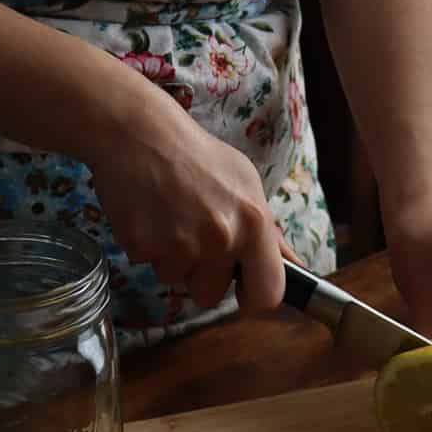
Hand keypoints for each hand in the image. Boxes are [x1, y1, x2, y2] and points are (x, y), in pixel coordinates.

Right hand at [82, 77, 284, 315]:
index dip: (254, 298)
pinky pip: (149, 265)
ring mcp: (179, 245)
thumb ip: (268, 231)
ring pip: (177, 281)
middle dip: (203, 276)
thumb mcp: (246, 183)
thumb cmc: (197, 156)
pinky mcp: (142, 246)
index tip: (243, 291)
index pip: (268, 293)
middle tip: (195, 238)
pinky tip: (150, 214)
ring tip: (171, 217)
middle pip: (212, 296)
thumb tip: (291, 264)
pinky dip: (148, 247)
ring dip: (173, 259)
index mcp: (253, 222)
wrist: (140, 134)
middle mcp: (221, 238)